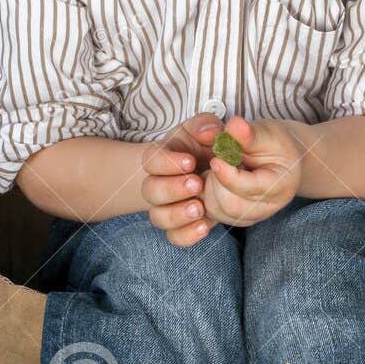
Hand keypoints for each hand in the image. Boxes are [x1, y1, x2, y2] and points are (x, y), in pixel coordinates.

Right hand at [139, 112, 223, 244]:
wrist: (214, 169)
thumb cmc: (207, 146)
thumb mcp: (207, 129)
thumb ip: (206, 126)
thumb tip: (209, 132)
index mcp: (163, 157)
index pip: (151, 160)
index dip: (167, 163)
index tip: (190, 162)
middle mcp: (160, 184)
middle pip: (150, 191)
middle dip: (172, 189)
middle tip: (197, 184)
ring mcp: (169, 207)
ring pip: (158, 217)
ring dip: (177, 214)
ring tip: (200, 208)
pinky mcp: (182, 225)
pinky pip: (175, 237)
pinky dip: (187, 235)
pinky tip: (204, 227)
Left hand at [201, 116, 303, 226]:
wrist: (280, 160)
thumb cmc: (275, 145)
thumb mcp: (266, 133)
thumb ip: (249, 134)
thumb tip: (234, 125)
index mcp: (279, 187)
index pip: (249, 188)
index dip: (228, 174)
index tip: (216, 157)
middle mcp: (265, 208)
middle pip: (230, 205)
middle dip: (215, 181)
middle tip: (216, 159)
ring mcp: (249, 217)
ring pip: (216, 211)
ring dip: (207, 187)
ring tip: (215, 167)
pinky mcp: (234, 218)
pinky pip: (211, 214)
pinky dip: (204, 195)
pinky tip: (210, 177)